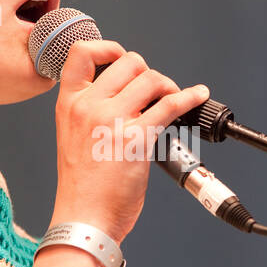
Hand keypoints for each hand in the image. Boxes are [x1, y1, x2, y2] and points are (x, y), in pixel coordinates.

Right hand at [48, 39, 209, 243]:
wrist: (84, 219)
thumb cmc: (83, 188)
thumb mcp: (73, 138)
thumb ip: (92, 112)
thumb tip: (129, 96)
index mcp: (69, 104)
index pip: (81, 53)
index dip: (107, 47)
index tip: (121, 56)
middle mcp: (88, 107)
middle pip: (128, 63)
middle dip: (148, 73)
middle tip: (154, 91)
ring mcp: (111, 121)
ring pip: (151, 79)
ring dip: (168, 86)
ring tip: (170, 101)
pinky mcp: (136, 139)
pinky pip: (170, 105)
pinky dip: (189, 97)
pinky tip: (197, 96)